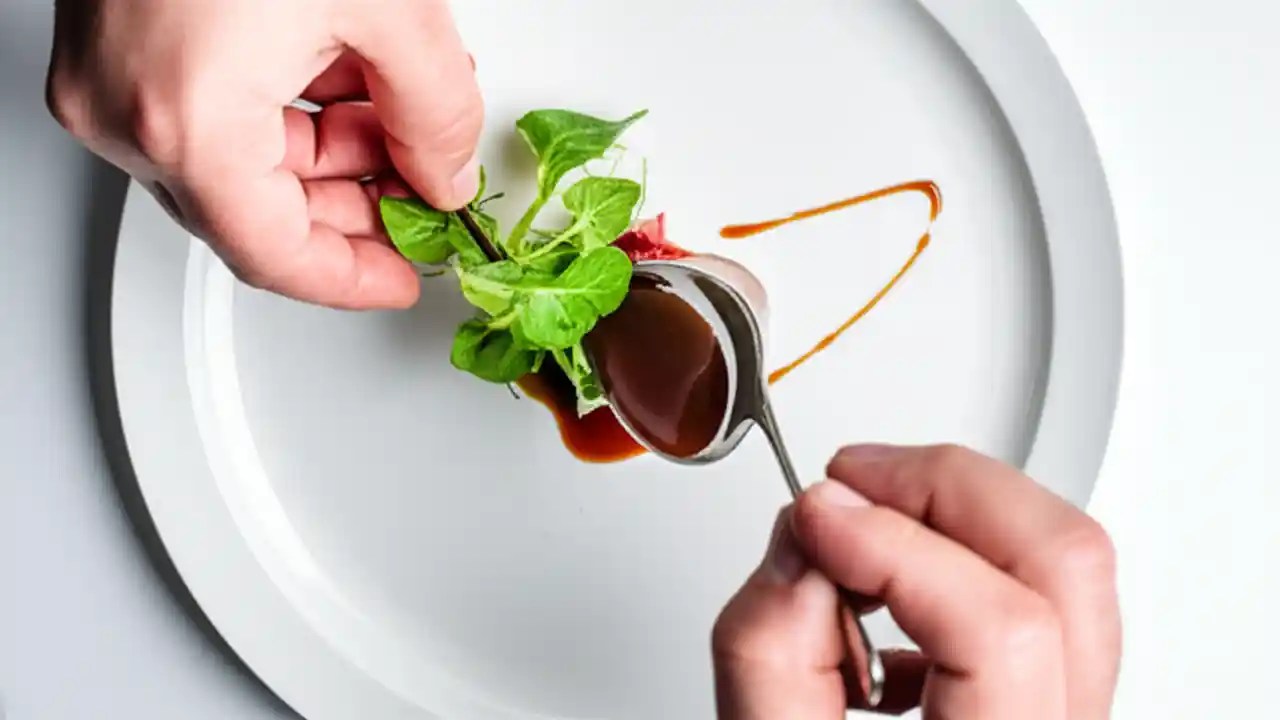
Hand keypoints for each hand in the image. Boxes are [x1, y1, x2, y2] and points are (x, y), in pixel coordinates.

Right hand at [46, 0, 482, 308]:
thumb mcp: (387, 3)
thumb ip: (434, 107)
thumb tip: (446, 174)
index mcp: (187, 120)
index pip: (275, 255)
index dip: (351, 279)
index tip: (403, 277)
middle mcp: (125, 112)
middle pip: (255, 211)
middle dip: (352, 207)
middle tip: (420, 197)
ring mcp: (108, 78)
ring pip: (234, 163)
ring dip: (325, 154)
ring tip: (397, 119)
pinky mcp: (111, 43)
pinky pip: (207, 112)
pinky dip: (281, 109)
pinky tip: (344, 80)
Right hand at [712, 444, 1120, 718]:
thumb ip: (771, 649)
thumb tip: (805, 537)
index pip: (998, 627)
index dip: (898, 545)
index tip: (817, 514)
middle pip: (1064, 565)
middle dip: (945, 491)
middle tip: (852, 483)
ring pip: (1069, 566)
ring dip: (959, 510)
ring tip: (868, 512)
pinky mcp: (1058, 705)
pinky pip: (1048, 595)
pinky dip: (968, 553)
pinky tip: (892, 580)